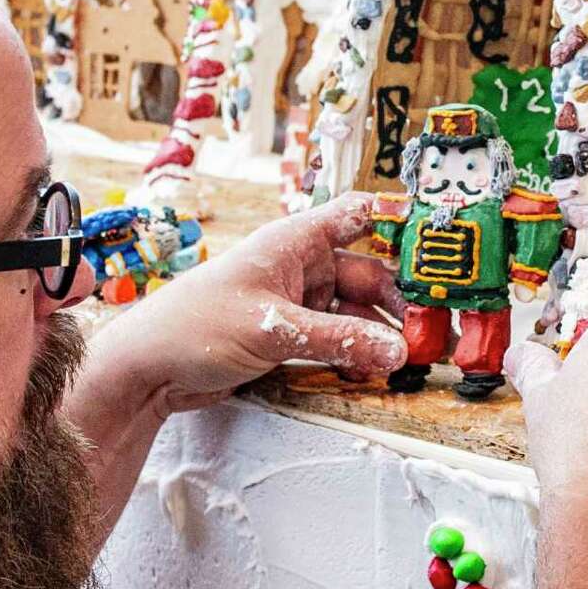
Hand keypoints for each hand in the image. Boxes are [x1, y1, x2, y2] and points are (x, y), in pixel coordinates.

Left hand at [95, 193, 408, 415]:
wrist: (146, 368)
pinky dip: (355, 354)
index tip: (441, 246)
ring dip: (379, 334)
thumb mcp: (272, 331)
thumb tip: (395, 350)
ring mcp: (294, 302)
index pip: (358, 216)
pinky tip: (372, 372)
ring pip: (354, 312)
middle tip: (432, 332)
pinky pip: (335, 339)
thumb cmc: (193, 327)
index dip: (400, 224)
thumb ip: (338, 341)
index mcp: (294, 241)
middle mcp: (299, 266)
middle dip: (399, 302)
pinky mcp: (287, 335)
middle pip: (368, 274)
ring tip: (410, 360)